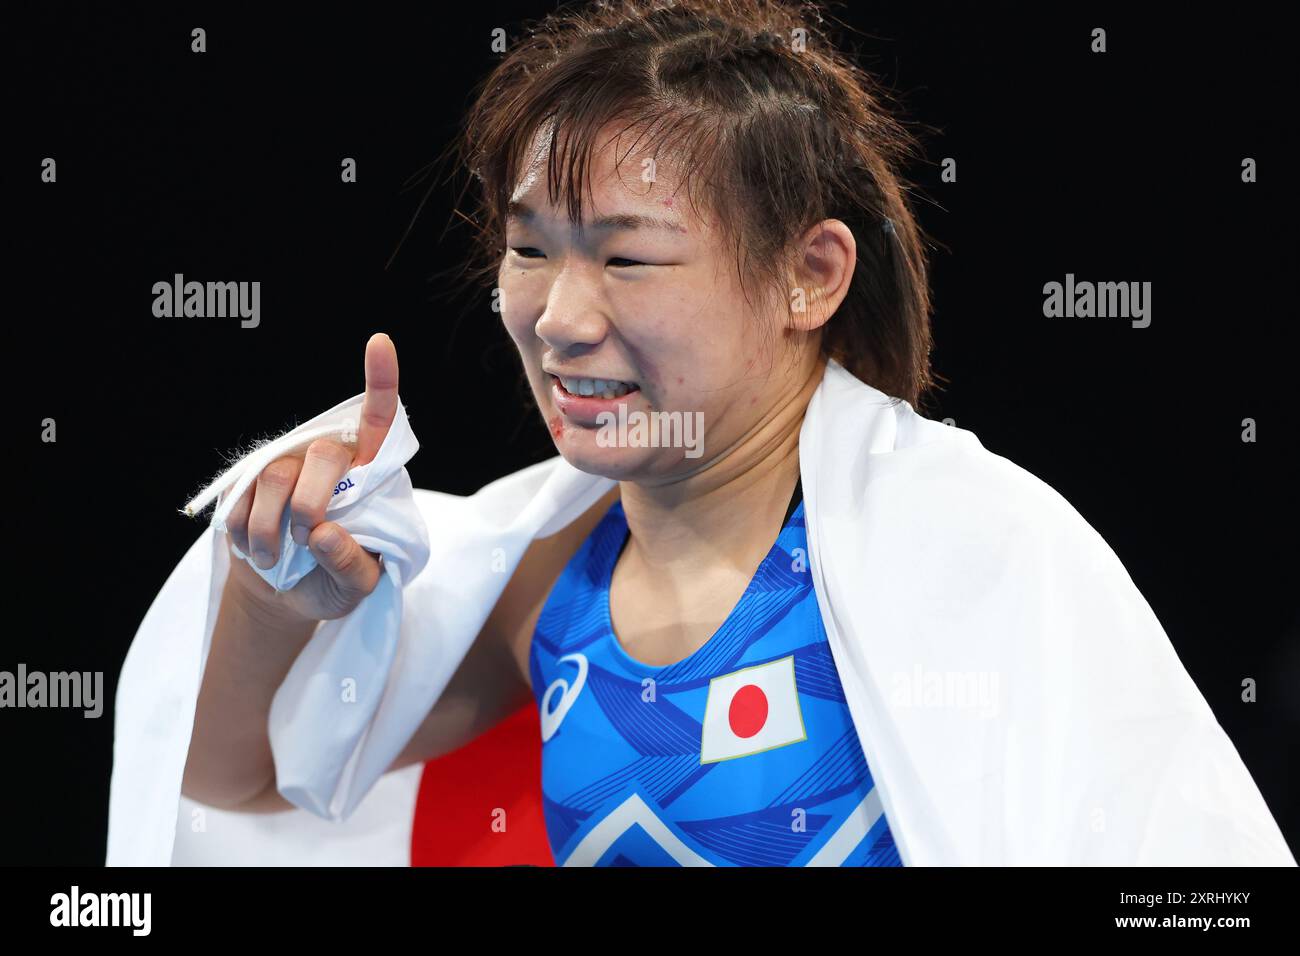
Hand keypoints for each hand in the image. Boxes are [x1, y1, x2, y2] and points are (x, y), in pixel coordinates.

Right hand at [224, 332, 400, 621]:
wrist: (288, 593)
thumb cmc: (336, 580)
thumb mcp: (359, 586)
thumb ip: (353, 565)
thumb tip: (323, 533)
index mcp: (370, 473)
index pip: (380, 421)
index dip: (380, 381)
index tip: (379, 342)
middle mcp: (329, 460)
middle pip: (323, 454)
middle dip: (311, 504)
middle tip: (307, 538)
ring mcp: (287, 466)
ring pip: (276, 476)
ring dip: (272, 529)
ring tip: (278, 558)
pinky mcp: (249, 483)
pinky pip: (241, 497)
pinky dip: (246, 533)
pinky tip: (259, 551)